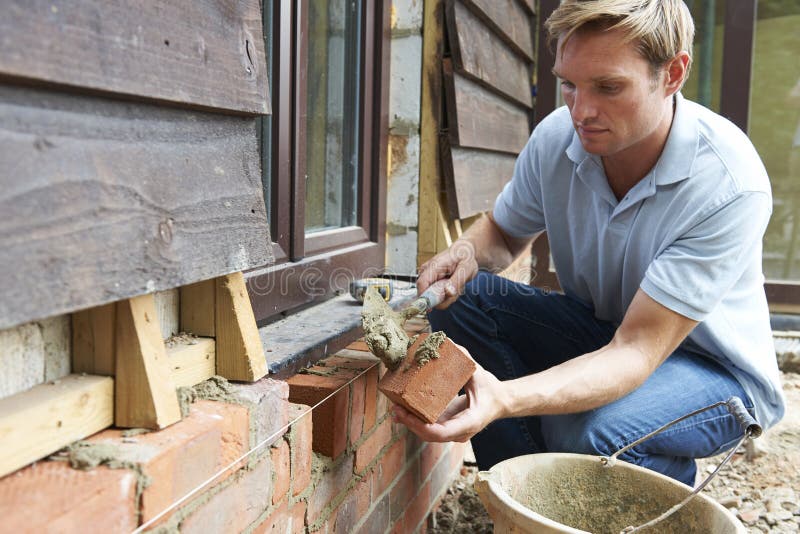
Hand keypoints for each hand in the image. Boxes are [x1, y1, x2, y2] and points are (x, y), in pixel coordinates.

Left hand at [391, 360, 508, 442]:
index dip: (422, 427)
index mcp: (470, 422)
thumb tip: (445, 340)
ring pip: (428, 434)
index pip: (442, 432)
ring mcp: (454, 433)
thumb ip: (464, 357)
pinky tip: (402, 410)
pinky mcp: (448, 428)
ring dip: (410, 423)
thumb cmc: (490, 388)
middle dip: (411, 424)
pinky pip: (430, 429)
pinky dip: (416, 421)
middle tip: (395, 410)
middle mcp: (461, 432)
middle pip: (431, 435)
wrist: (500, 402)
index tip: (408, 415)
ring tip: (395, 409)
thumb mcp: (478, 372)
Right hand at [417, 240, 477, 308]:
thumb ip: (457, 281)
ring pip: (432, 297)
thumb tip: (448, 292)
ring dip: (446, 297)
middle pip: (426, 294)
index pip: (422, 284)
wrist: (465, 252)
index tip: (438, 305)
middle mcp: (427, 272)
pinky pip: (436, 296)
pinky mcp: (431, 282)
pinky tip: (453, 287)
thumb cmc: (465, 257)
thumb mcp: (466, 268)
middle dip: (442, 299)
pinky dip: (446, 296)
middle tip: (456, 292)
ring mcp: (428, 277)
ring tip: (456, 287)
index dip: (426, 298)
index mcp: (434, 266)